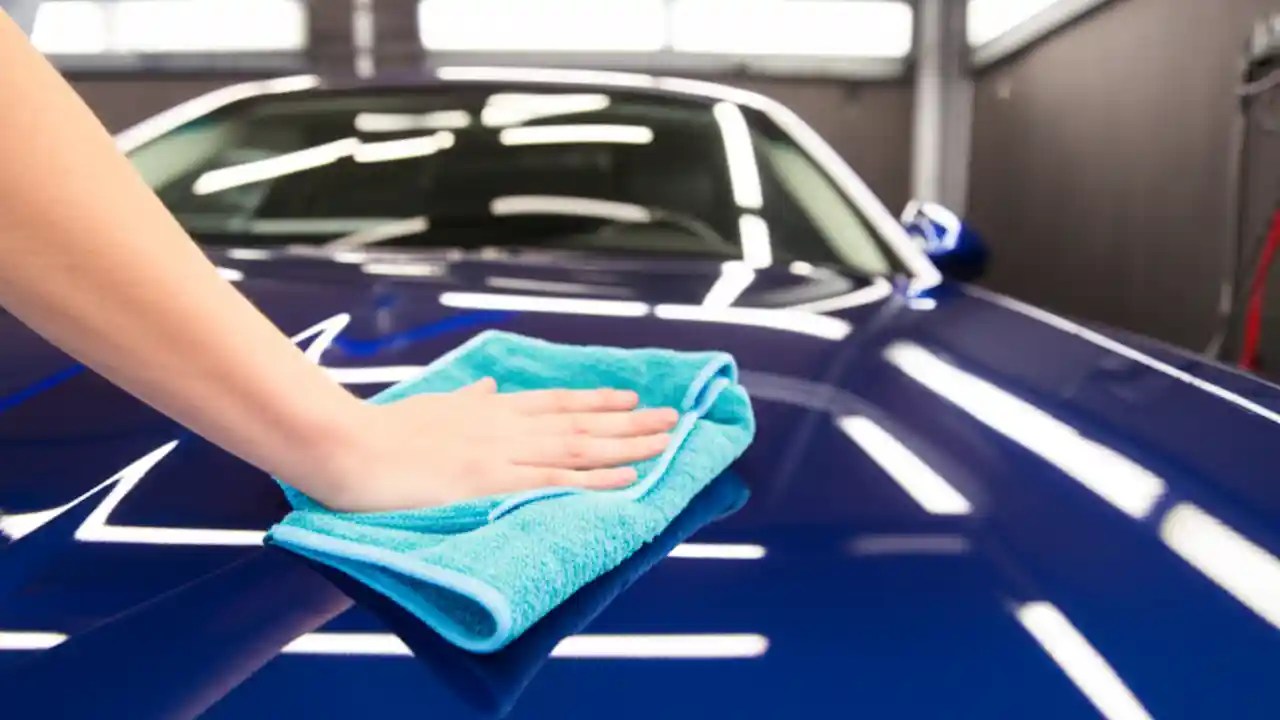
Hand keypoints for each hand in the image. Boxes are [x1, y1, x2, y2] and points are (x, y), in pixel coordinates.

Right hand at [299, 378, 679, 511]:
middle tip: (673, 418)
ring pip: (579, 446)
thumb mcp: (430, 406)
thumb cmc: (380, 431)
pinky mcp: (491, 481)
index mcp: (489, 409)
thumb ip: (464, 400)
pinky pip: (556, 480)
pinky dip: (597, 479)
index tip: (631, 398)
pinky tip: (629, 477)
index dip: (597, 401)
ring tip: (667, 442)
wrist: (346, 446)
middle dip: (630, 421)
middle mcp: (506, 425)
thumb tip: (488, 389)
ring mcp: (501, 452)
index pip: (557, 403)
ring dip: (627, 445)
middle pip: (580, 421)